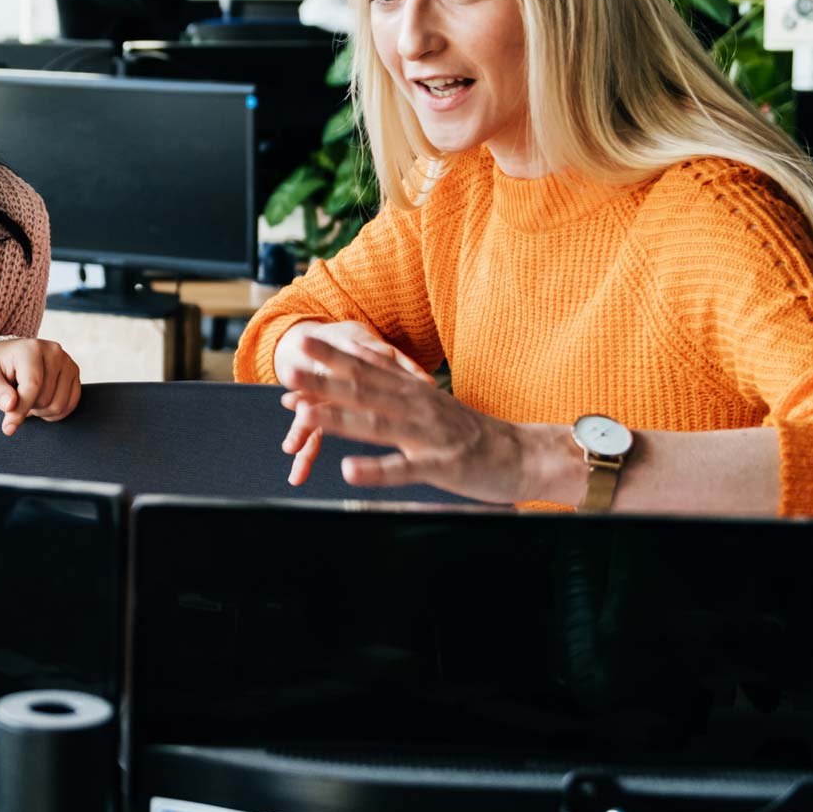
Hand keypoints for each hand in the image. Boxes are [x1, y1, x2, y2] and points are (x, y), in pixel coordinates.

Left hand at [0, 339, 81, 434]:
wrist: (10, 356)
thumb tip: (10, 406)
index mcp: (30, 349)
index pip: (32, 386)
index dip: (21, 410)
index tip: (8, 427)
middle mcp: (54, 352)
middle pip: (45, 399)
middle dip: (28, 408)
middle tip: (17, 400)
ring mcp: (67, 362)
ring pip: (59, 405)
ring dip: (41, 411)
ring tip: (29, 400)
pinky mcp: (75, 373)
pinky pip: (70, 405)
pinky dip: (54, 412)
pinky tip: (42, 403)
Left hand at [280, 332, 542, 504]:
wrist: (522, 455)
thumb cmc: (470, 433)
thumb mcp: (431, 404)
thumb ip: (397, 390)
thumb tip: (363, 372)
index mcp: (413, 391)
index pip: (368, 367)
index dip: (333, 356)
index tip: (302, 342)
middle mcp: (416, 406)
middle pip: (364, 388)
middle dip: (324, 377)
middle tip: (290, 366)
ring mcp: (427, 435)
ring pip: (376, 423)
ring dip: (338, 417)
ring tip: (305, 413)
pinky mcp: (440, 465)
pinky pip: (404, 468)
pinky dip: (375, 468)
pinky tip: (349, 469)